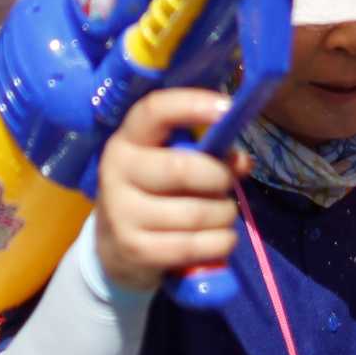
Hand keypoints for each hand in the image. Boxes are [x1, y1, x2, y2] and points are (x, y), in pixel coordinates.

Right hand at [92, 88, 243, 292]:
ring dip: (224, 214)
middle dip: (219, 177)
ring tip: (223, 214)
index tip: (226, 107)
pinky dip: (219, 243)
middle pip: (183, 169)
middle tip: (227, 183)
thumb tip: (242, 161)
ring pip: (196, 213)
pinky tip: (220, 238)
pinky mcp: (135, 249)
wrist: (114, 247)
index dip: (192, 105)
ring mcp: (122, 213)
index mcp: (127, 141)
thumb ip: (208, 155)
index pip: (154, 111)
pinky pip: (193, 246)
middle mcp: (117, 172)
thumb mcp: (171, 164)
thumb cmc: (154, 192)